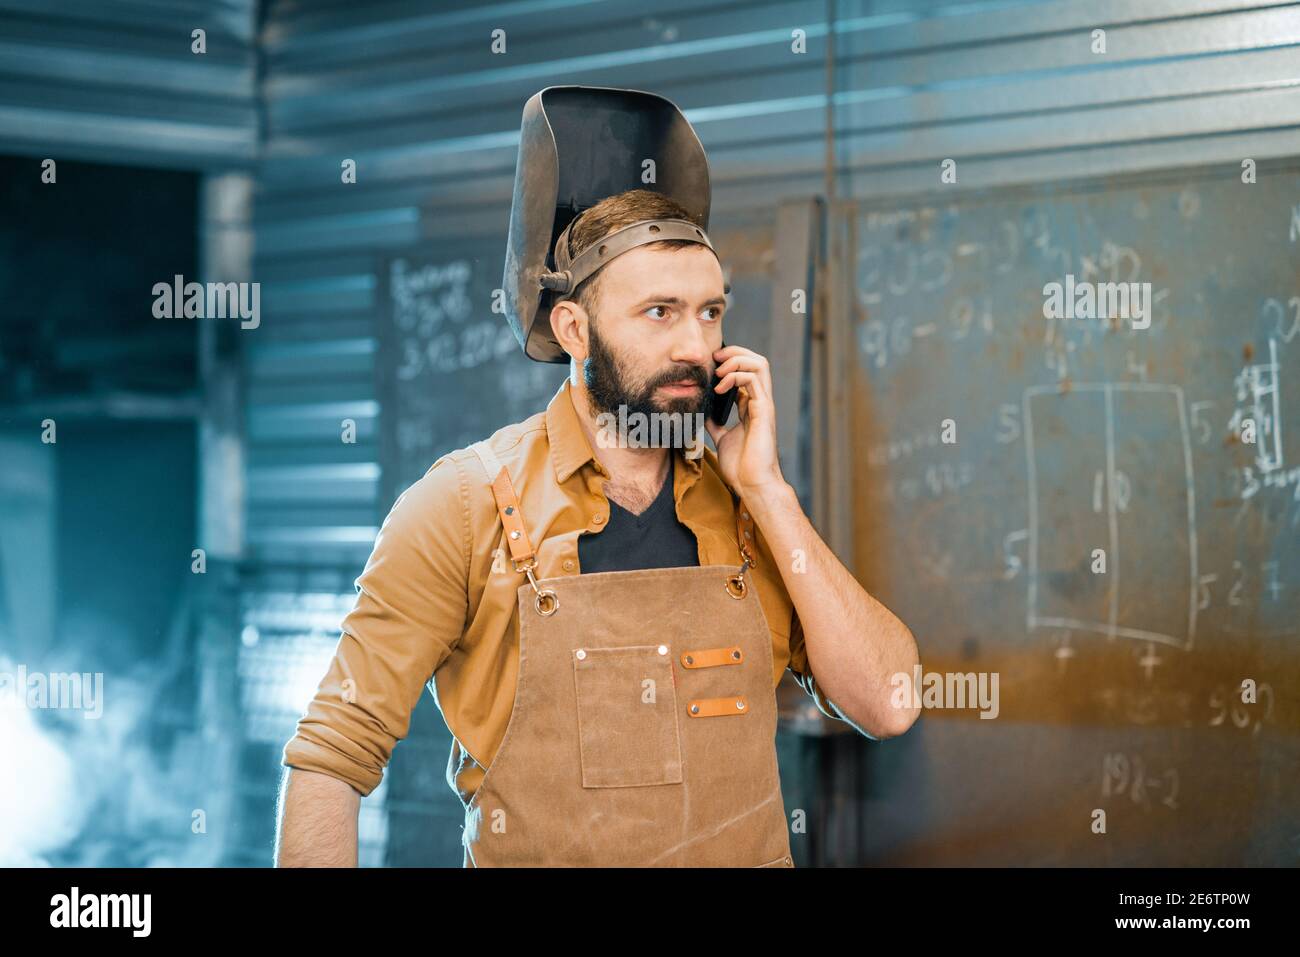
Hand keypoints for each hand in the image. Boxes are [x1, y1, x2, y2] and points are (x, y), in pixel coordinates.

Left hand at [703, 344, 786, 498]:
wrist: (752, 484)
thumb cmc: (741, 466)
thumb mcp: (722, 439)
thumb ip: (716, 425)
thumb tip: (704, 414)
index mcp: (751, 407)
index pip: (747, 371)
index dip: (731, 361)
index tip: (711, 364)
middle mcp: (760, 402)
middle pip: (757, 361)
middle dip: (735, 353)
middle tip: (715, 358)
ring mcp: (764, 405)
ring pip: (759, 365)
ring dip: (736, 361)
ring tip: (717, 371)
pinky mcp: (764, 411)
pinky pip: (753, 381)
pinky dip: (734, 377)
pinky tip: (719, 387)